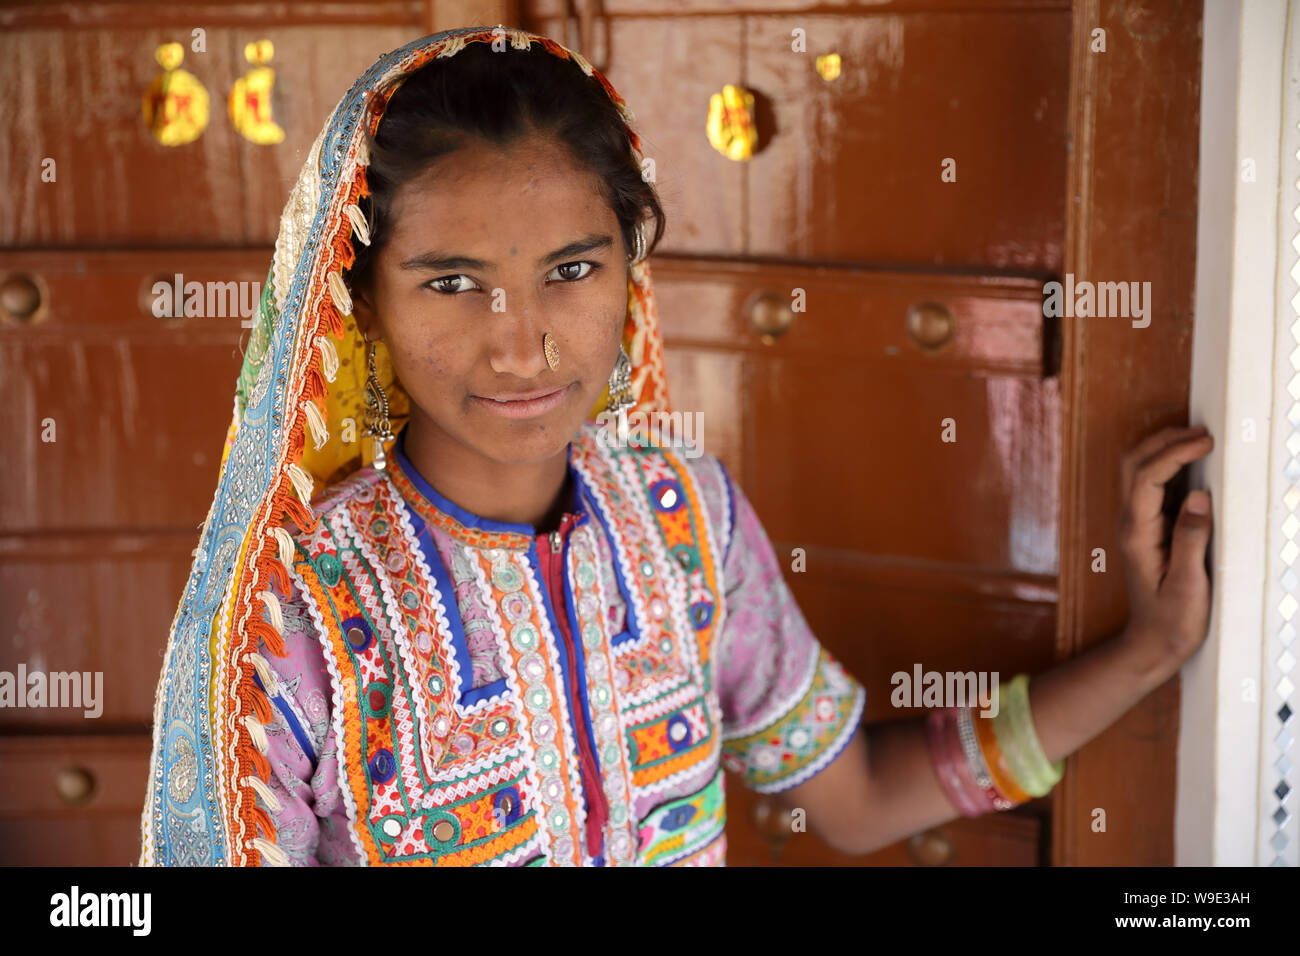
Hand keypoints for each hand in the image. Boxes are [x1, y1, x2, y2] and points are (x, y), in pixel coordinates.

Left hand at [1116, 425, 1214, 675]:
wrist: (1152, 644)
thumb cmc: (1171, 621)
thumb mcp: (1189, 585)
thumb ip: (1192, 539)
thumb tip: (1200, 496)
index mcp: (1137, 533)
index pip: (1147, 477)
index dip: (1175, 453)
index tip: (1207, 442)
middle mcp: (1130, 523)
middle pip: (1132, 464)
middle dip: (1165, 441)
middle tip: (1204, 434)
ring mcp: (1135, 523)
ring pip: (1136, 471)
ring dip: (1162, 449)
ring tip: (1199, 441)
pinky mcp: (1146, 528)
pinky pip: (1149, 485)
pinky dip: (1167, 465)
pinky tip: (1192, 464)